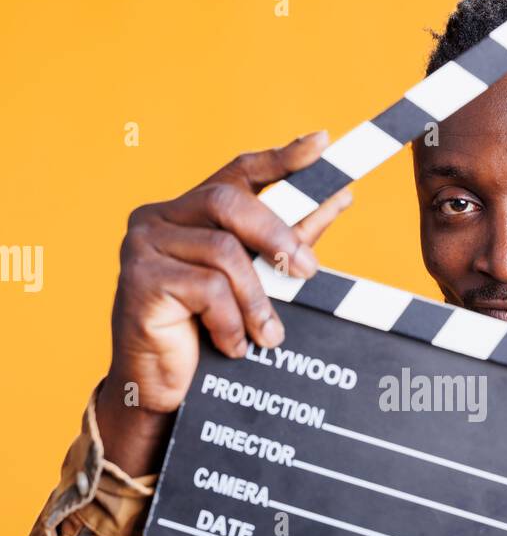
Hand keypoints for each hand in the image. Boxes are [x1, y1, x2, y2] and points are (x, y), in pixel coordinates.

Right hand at [95, 132, 350, 473]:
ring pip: (223, 251)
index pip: (236, 172)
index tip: (322, 143)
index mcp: (185, 211)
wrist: (160, 392)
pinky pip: (207, 288)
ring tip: (267, 336)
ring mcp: (142, 245)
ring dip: (256, 299)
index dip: (280, 157)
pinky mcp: (139, 280)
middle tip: (309, 273)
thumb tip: (338, 198)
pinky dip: (231, 321)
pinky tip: (232, 345)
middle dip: (278, 236)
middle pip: (230, 203)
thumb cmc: (203, 335)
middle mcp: (157, 218)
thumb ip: (288, 241)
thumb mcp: (252, 285)